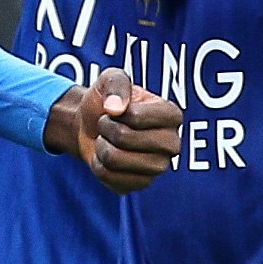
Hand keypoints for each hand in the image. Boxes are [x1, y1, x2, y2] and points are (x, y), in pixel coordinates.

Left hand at [43, 68, 182, 193]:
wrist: (90, 126)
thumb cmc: (106, 101)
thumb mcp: (110, 79)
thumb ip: (116, 84)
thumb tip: (115, 108)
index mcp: (172, 115)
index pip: (136, 117)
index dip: (115, 112)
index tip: (116, 108)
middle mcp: (172, 143)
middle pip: (124, 138)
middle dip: (106, 128)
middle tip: (108, 124)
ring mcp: (159, 167)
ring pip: (115, 159)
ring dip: (101, 147)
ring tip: (107, 140)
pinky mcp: (141, 184)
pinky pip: (109, 177)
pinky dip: (98, 166)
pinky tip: (106, 158)